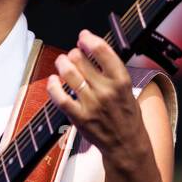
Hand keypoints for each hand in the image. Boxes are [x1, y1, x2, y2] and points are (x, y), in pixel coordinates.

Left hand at [46, 29, 145, 159]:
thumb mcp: (128, 90)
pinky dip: (53, 86)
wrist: (126, 145)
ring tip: (61, 62)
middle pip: (81, 60)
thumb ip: (112, 72)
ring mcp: (92, 104)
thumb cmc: (126, 116)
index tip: (83, 37)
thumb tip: (92, 51)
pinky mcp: (79, 117)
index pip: (103, 51)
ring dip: (62, 64)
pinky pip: (60, 97)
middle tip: (72, 54)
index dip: (89, 39)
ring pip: (69, 74)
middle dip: (74, 53)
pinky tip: (53, 80)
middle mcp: (106, 90)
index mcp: (122, 81)